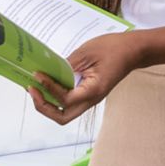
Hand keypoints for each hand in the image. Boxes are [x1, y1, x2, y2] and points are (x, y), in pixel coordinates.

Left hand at [28, 32, 144, 123]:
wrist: (132, 51)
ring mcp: (90, 98)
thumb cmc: (113, 49)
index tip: (37, 75)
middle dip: (44, 107)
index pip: (65, 99)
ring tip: (36, 88)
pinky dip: (55, 97)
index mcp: (93, 91)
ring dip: (48, 104)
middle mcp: (91, 100)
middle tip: (32, 90)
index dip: (49, 88)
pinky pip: (69, 102)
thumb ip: (67, 65)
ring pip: (64, 113)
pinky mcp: (88, 93)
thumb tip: (47, 72)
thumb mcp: (86, 53)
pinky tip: (48, 84)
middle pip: (62, 117)